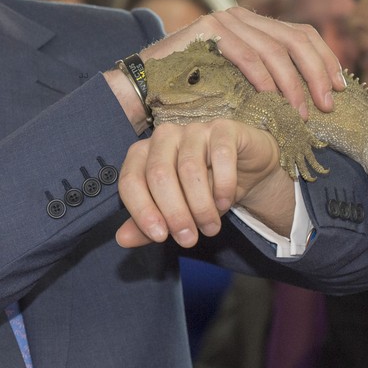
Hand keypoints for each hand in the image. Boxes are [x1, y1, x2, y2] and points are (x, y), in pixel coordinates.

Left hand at [115, 118, 296, 247]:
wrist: (244, 172)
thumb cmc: (202, 190)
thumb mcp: (174, 211)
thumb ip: (147, 224)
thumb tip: (122, 239)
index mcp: (143, 153)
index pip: (131, 180)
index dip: (142, 211)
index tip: (160, 237)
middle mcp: (164, 136)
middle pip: (159, 175)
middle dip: (174, 213)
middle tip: (189, 239)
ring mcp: (193, 129)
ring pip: (189, 168)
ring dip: (201, 206)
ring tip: (210, 227)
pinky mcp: (223, 128)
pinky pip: (221, 156)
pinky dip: (223, 185)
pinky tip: (225, 202)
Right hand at [142, 7, 345, 119]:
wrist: (144, 87)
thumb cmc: (192, 92)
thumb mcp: (238, 83)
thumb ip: (268, 78)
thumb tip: (312, 95)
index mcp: (254, 24)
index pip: (302, 33)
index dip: (326, 59)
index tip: (340, 88)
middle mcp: (242, 16)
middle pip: (295, 37)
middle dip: (317, 72)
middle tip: (328, 103)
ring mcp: (225, 19)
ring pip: (274, 48)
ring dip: (293, 83)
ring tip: (302, 111)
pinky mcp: (208, 29)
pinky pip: (246, 54)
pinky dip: (263, 77)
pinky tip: (273, 98)